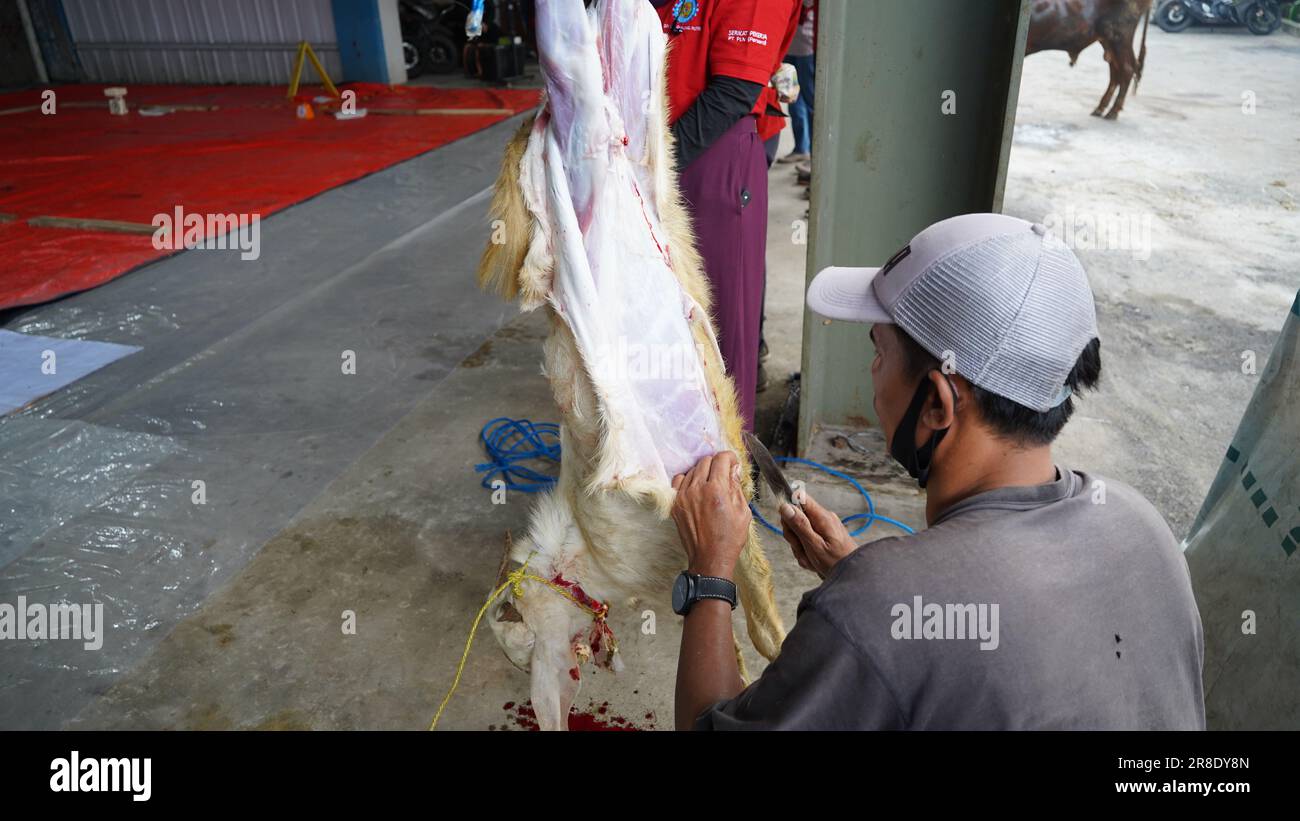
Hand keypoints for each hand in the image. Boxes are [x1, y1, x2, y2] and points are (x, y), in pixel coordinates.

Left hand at [670, 451, 750, 579]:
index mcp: (717, 490)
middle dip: (717, 464)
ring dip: (703, 472)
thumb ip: (736, 486)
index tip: (732, 463)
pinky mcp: (675, 504)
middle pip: (706, 461)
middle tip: (723, 474)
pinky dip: (688, 480)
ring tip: (711, 484)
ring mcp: (683, 496)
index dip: (730, 458)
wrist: (710, 558)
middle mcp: (697, 489)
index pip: (721, 458)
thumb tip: (733, 469)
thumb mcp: (743, 511)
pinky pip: (679, 480)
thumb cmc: (730, 538)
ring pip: (692, 469)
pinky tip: (696, 488)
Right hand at [779, 492, 857, 578]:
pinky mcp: (824, 537)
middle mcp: (824, 519)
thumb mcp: (814, 546)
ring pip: (800, 532)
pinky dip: (807, 552)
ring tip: (810, 559)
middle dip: (794, 536)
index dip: (789, 508)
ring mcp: (824, 528)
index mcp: (822, 517)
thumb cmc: (837, 563)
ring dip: (800, 548)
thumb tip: (785, 506)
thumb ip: (800, 525)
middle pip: (796, 518)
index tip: (788, 525)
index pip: (800, 498)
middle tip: (802, 550)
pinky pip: (807, 540)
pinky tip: (813, 561)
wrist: (854, 575)